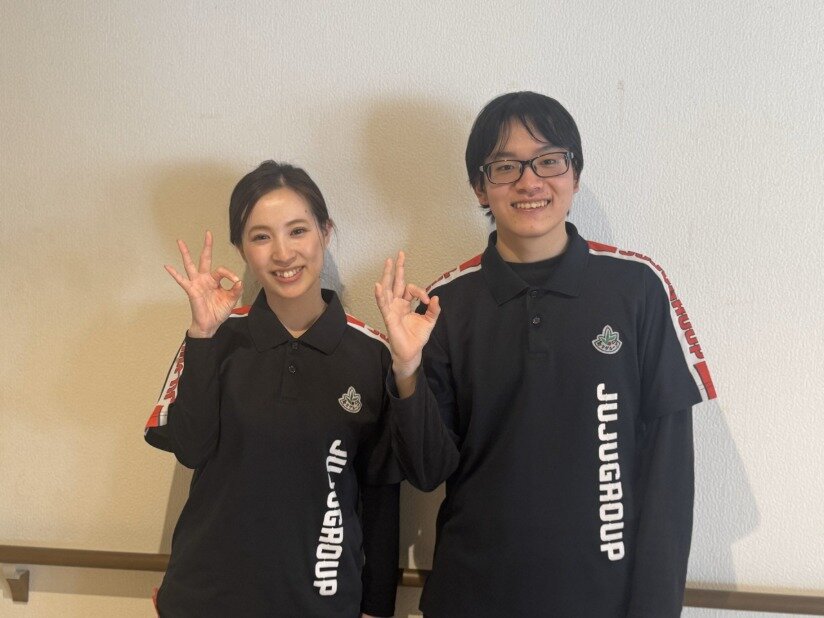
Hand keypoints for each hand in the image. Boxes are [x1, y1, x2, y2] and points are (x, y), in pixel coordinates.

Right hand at [164, 231, 242, 337]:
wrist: (210, 324)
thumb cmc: (218, 311)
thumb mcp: (231, 299)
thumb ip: (235, 290)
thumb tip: (238, 281)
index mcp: (215, 280)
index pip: (222, 270)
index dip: (230, 274)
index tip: (236, 282)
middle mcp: (205, 279)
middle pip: (205, 259)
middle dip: (207, 246)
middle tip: (208, 233)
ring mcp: (196, 283)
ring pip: (190, 265)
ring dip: (185, 253)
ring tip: (180, 242)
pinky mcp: (191, 290)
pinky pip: (181, 280)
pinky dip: (174, 273)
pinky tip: (167, 266)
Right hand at [374, 251, 440, 386]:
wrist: (412, 352)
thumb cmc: (417, 337)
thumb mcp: (429, 321)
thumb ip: (433, 309)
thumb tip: (436, 297)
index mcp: (405, 303)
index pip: (410, 289)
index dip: (420, 291)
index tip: (427, 301)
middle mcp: (396, 304)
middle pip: (395, 283)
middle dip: (397, 268)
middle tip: (398, 254)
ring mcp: (391, 309)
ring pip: (388, 289)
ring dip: (387, 276)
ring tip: (388, 262)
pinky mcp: (388, 317)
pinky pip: (383, 305)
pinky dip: (380, 295)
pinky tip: (378, 285)